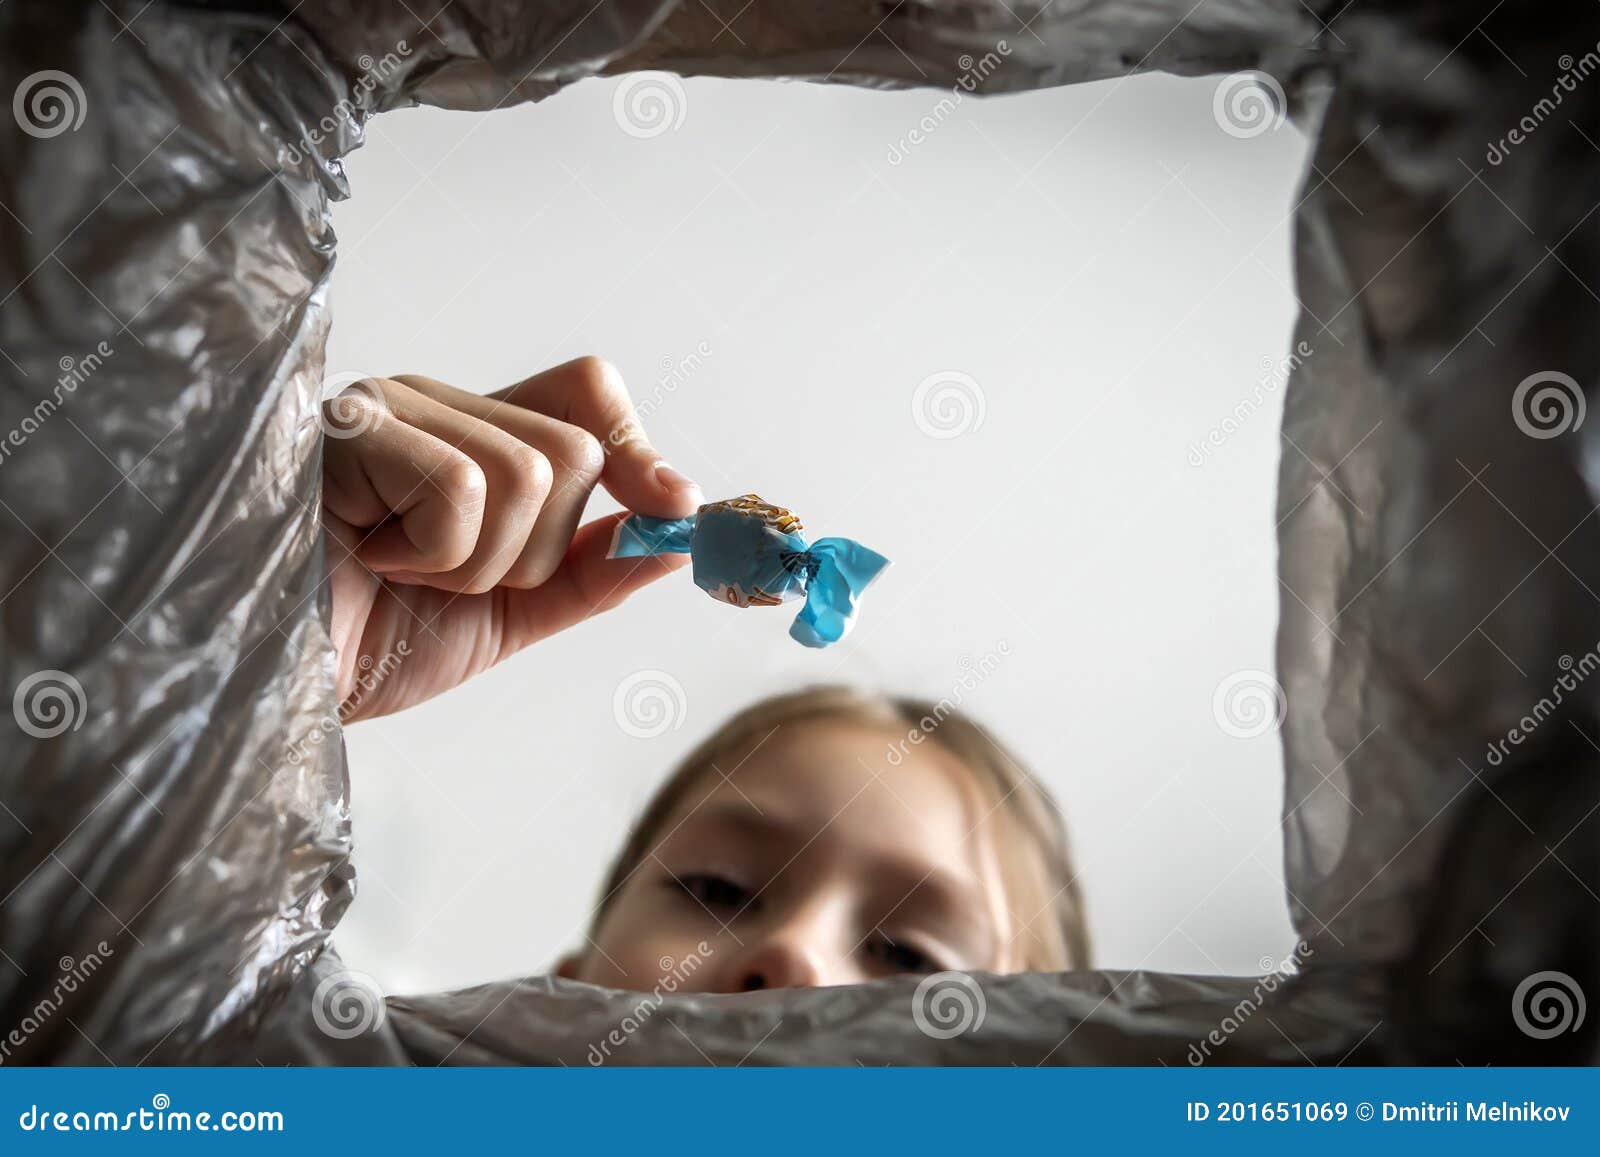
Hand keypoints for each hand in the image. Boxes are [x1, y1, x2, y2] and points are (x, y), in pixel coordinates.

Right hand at [321, 357, 700, 720]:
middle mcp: (438, 405)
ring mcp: (391, 407)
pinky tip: (372, 559)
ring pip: (532, 472)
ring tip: (404, 572)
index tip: (676, 506)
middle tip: (452, 578)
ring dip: (480, 563)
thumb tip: (677, 531)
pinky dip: (435, 553)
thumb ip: (593, 571)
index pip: (586, 393)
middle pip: (576, 450)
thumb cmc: (375, 642)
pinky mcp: (351, 429)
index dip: (640, 447)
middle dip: (537, 553)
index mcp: (477, 436)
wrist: (281, 686)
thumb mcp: (511, 614)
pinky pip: (465, 485)